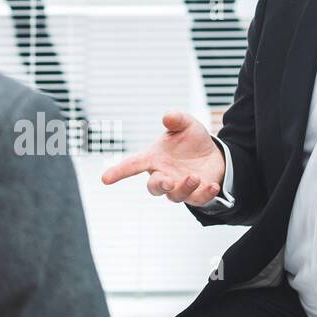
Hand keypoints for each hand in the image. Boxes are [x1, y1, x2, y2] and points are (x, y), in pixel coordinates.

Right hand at [101, 112, 225, 205]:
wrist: (212, 155)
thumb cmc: (191, 141)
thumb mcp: (186, 125)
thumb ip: (177, 120)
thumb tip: (167, 117)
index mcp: (154, 159)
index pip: (132, 165)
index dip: (118, 171)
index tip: (105, 179)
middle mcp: (164, 175)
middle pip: (154, 187)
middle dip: (159, 185)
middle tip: (168, 180)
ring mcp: (179, 187)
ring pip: (174, 196)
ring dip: (183, 188)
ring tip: (194, 177)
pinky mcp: (196, 194)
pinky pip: (197, 199)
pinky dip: (204, 194)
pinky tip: (212, 185)